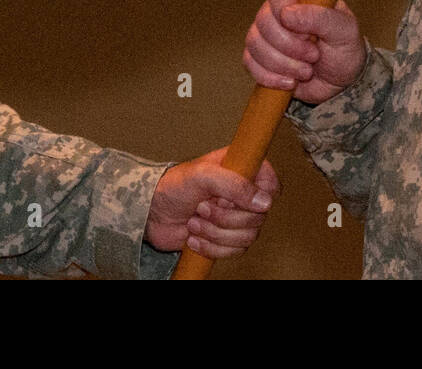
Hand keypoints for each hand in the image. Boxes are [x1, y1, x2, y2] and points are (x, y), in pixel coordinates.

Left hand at [145, 148, 278, 259]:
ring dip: (215, 233)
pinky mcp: (225, 238)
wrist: (151, 213)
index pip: (271, 184)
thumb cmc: (173, 186)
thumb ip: (235, 184)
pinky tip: (193, 237)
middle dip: (225, 217)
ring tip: (194, 221)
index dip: (258, 197)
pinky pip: (234, 251)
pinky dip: (211, 247)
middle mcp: (241, 193)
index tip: (233, 197)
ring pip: (247, 237)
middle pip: (258, 217)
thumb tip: (264, 202)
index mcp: (241, 170)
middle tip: (202, 207)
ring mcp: (234, 217)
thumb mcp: (202, 175)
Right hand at [243, 0, 364, 104]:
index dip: (284, 10)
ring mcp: (266, 34)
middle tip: (314, 55)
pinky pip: (250, 63)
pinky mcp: (259, 56)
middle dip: (290, 46)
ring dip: (283, 64)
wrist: (341, 82)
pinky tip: (290, 81)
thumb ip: (321, 17)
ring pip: (255, 43)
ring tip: (306, 71)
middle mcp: (278, 10)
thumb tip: (288, 13)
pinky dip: (271, 77)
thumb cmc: (345, 50)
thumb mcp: (344, 31)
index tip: (304, 31)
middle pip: (263, 20)